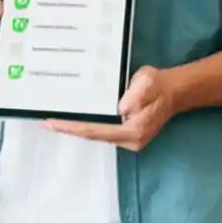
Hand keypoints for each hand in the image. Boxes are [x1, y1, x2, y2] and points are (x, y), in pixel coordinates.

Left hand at [44, 66, 178, 150]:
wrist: (174, 91)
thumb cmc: (158, 85)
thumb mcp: (147, 82)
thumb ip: (135, 95)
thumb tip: (121, 108)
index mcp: (133, 130)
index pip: (96, 131)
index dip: (74, 128)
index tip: (54, 123)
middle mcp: (130, 140)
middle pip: (93, 136)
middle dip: (70, 130)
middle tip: (47, 123)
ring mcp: (128, 139)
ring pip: (96, 135)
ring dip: (76, 129)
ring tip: (54, 122)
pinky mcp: (126, 134)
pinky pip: (101, 131)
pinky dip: (85, 126)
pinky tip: (72, 120)